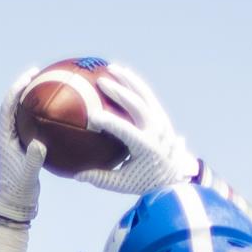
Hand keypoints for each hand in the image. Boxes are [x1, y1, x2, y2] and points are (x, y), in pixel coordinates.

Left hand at [0, 69, 45, 224]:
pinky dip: (39, 117)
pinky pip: (31, 126)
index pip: (8, 108)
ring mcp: (16, 142)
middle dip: (23, 87)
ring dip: (30, 100)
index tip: (29, 77)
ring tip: (43, 88)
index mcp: (5, 138)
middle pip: (13, 105)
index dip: (16, 89)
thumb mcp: (28, 176)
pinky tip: (53, 115)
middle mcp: (8, 136)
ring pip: (21, 114)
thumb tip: (40, 144)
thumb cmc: (20, 192)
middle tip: (36, 74)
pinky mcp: (24, 149)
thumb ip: (33, 160)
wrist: (16, 205)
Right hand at [72, 62, 198, 194]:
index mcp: (147, 148)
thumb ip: (101, 179)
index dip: (110, 122)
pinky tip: (123, 73)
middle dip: (119, 92)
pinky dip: (135, 83)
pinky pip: (148, 95)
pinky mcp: (162, 116)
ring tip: (112, 68)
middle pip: (137, 106)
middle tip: (101, 82)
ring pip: (145, 95)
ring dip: (128, 80)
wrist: (175, 178)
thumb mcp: (123, 184)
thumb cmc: (144, 182)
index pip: (126, 132)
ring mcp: (161, 122)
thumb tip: (76, 175)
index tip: (93, 115)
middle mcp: (157, 132)